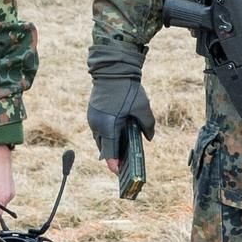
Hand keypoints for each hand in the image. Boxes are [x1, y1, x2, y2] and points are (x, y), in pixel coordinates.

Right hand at [86, 40, 153, 170]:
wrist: (113, 68)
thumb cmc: (128, 89)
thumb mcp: (143, 108)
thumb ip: (147, 126)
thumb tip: (149, 138)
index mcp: (108, 126)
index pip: (110, 152)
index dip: (115, 164)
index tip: (119, 173)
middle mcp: (97, 124)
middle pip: (104, 147)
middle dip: (113, 157)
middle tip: (125, 166)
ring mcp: (93, 118)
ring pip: (101, 138)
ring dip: (110, 145)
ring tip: (123, 154)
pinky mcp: (93, 112)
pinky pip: (99, 129)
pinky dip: (108, 135)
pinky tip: (119, 137)